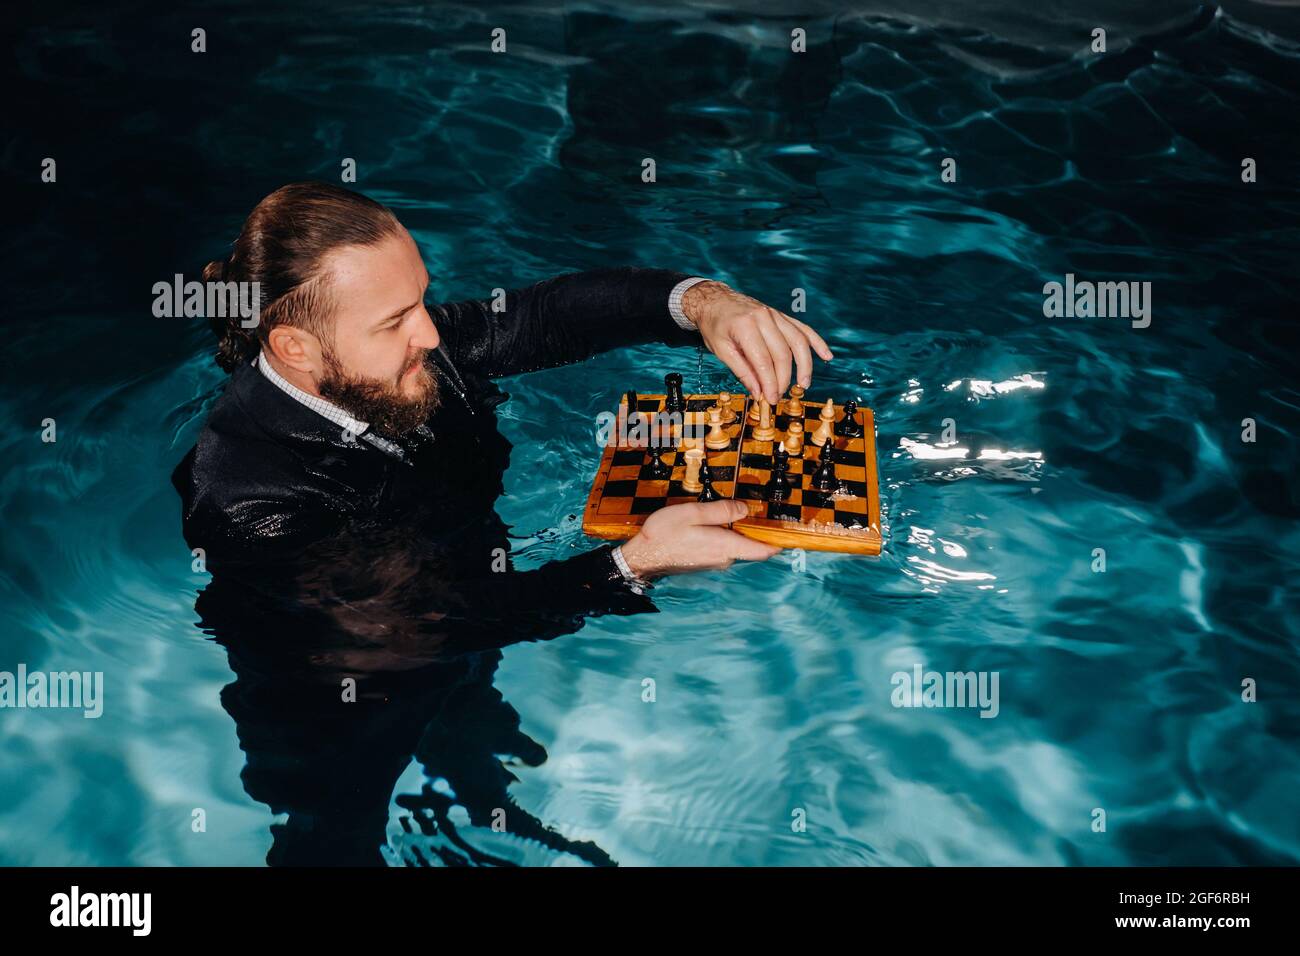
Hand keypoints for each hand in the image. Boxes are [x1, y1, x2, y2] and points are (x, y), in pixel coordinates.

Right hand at [619, 500, 780, 578]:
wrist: (642, 557)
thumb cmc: (664, 534)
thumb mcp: (693, 513)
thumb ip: (721, 510)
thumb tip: (745, 509)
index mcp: (725, 545)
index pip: (761, 550)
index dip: (778, 543)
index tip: (791, 536)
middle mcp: (724, 558)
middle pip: (749, 546)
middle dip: (754, 531)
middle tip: (759, 511)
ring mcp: (714, 562)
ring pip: (734, 546)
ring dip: (736, 533)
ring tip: (733, 514)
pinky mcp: (704, 562)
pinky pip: (722, 549)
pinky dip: (724, 537)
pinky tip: (713, 525)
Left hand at [683, 280, 833, 404]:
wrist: (715, 299)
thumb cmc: (715, 325)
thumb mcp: (721, 350)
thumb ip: (741, 371)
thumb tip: (758, 392)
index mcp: (745, 326)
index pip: (763, 361)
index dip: (769, 383)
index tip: (770, 399)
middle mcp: (763, 318)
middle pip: (782, 354)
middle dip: (783, 379)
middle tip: (779, 396)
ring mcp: (775, 315)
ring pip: (798, 342)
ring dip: (804, 365)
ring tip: (804, 384)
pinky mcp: (781, 316)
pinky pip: (803, 329)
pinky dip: (816, 343)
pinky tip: (826, 356)